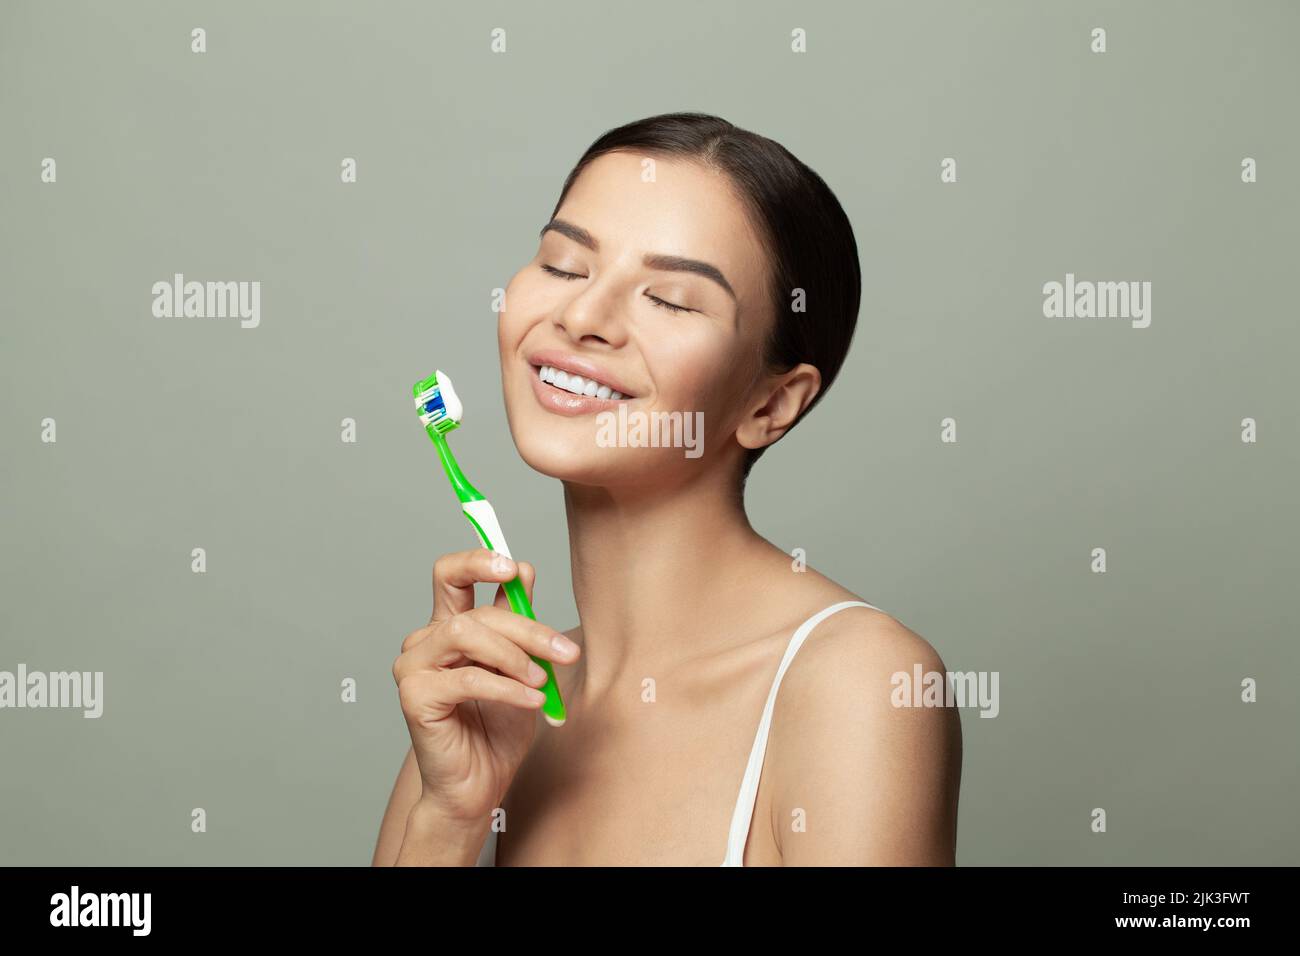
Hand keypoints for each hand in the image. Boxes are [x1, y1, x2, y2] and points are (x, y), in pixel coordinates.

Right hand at [392, 548, 579, 829]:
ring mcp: (413, 667)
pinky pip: (467, 678)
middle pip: (473, 610)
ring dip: (513, 655)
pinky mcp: (414, 697)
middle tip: (564, 651)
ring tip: (541, 680)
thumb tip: (523, 571)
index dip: (478, 561)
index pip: (451, 574)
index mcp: (448, 626)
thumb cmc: (498, 727)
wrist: (481, 783)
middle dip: (526, 627)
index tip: (513, 568)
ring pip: (466, 634)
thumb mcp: (522, 666)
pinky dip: (507, 688)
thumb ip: (517, 621)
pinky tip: (533, 700)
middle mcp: (425, 641)